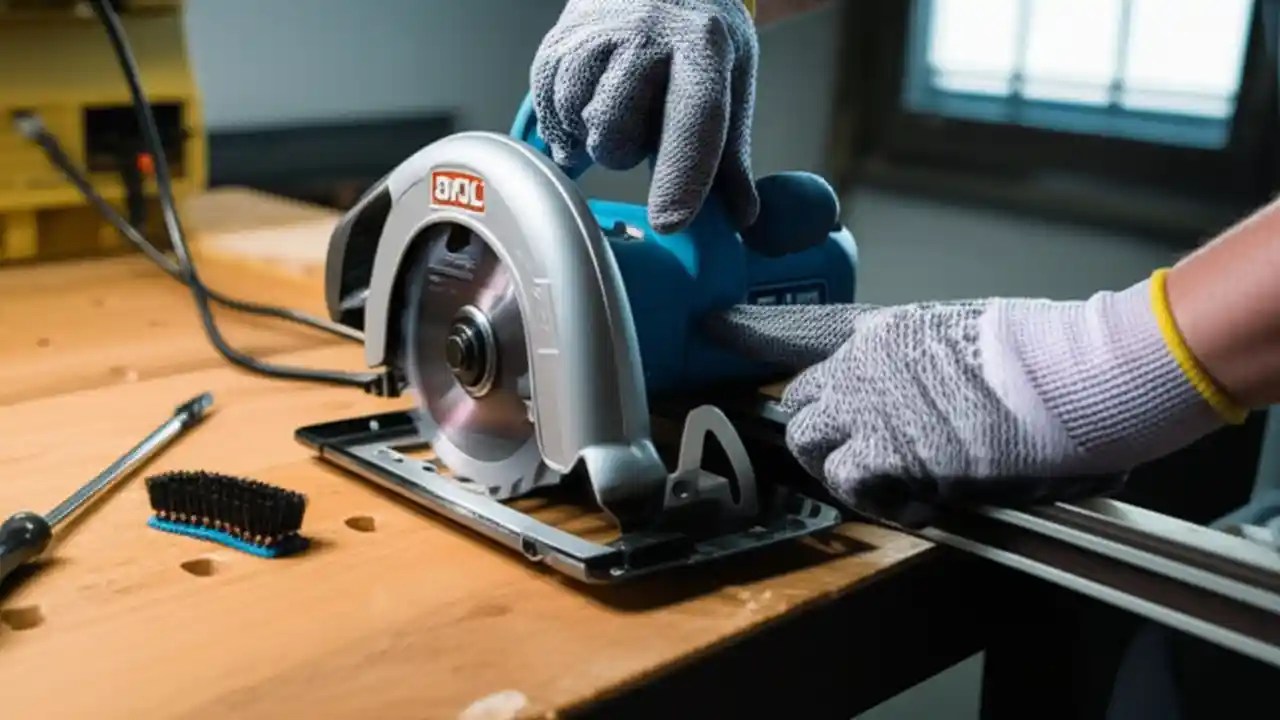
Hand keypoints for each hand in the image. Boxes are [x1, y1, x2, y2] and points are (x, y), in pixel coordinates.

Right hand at [531, 0, 759, 233]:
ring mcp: (596, 31)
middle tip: (639, 127)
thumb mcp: (729, 85)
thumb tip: (741, 217)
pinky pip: (547, 105)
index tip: (670, 222)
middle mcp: (648, 31)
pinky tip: (585, 106)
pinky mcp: (558, 38)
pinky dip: (564, 120)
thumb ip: (729, 157)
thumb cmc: (698, 38)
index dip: (680, 174)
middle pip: (615, 130)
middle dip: (622, 150)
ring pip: (576, 120)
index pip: (692, 118)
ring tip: (614, 112)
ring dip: (590, 135)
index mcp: (703, 46)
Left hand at [706, 279, 1225, 525]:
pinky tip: (921, 496)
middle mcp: (867, 360)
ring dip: (841, 466)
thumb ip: (936, 362)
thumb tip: (942, 391)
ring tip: (890, 480)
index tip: (713, 326)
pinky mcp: (889, 452)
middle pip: (802, 398)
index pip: (801, 325)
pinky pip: (849, 482)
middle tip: (861, 451)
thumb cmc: (1055, 358)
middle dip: (822, 427)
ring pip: (810, 441)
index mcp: (892, 326)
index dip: (751, 330)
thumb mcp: (981, 337)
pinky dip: (878, 497)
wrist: (1084, 375)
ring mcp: (872, 404)